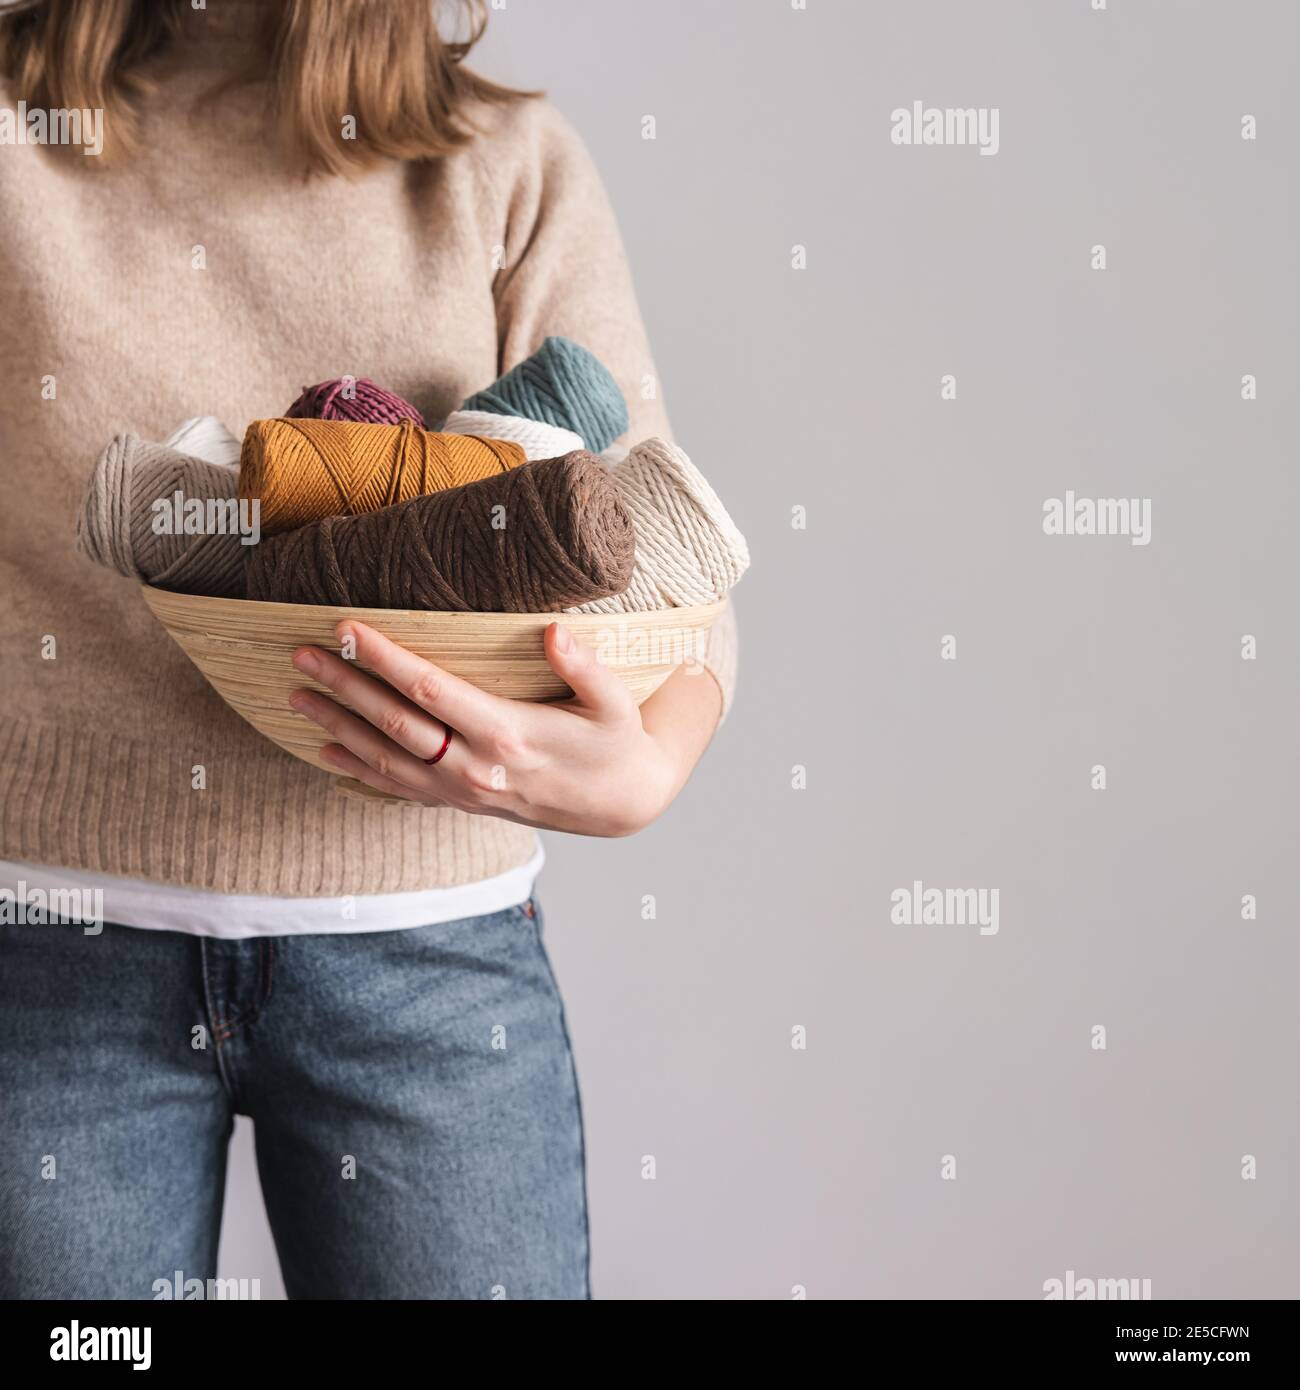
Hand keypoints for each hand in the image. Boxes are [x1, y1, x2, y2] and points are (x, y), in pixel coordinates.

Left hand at [287, 620, 720, 835]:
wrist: (621, 802)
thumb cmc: (616, 742)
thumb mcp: (616, 702)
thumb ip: (585, 666)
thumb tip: (553, 631)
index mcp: (508, 734)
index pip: (431, 691)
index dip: (385, 659)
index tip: (346, 629)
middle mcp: (476, 767)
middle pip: (395, 724)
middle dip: (344, 688)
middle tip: (300, 655)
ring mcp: (463, 791)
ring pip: (386, 759)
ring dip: (338, 727)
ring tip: (296, 696)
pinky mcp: (460, 803)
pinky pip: (398, 789)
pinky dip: (358, 771)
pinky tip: (326, 752)